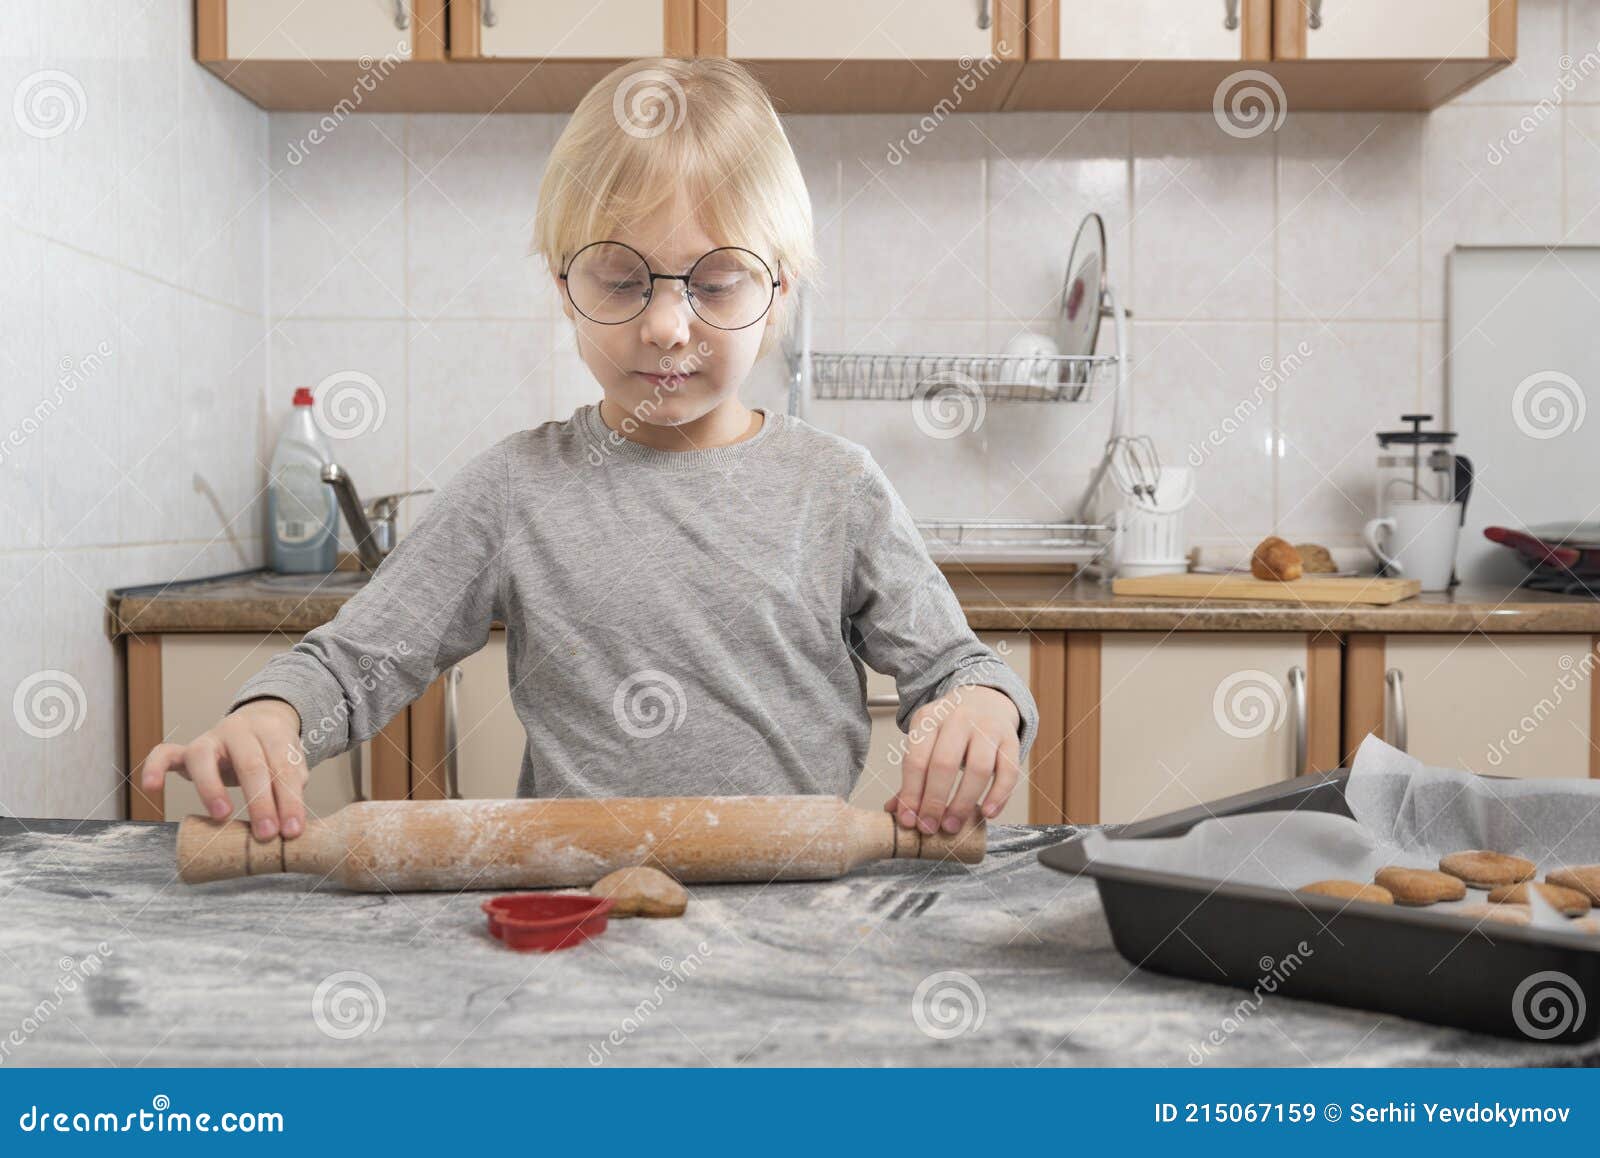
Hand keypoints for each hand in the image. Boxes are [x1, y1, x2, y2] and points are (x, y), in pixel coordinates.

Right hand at [139, 699, 307, 840]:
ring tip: (222, 816)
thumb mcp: (291, 764)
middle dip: (260, 802)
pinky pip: (164, 753)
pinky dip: (154, 767)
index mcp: (272, 731)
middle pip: (249, 763)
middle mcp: (239, 730)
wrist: (258, 723)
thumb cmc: (274, 752)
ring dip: (212, 788)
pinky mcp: (186, 750)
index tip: (292, 830)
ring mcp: (210, 738)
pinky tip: (152, 787)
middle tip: (267, 833)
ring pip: (204, 757)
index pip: (283, 765)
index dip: (290, 799)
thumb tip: (292, 828)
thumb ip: (292, 788)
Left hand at [883, 684, 1020, 834]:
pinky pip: (1008, 771)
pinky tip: (987, 814)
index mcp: (928, 719)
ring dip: (963, 802)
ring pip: (978, 768)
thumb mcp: (925, 742)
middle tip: (929, 827)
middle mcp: (958, 719)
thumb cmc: (950, 730)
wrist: (985, 700)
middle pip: (944, 763)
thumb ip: (912, 776)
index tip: (908, 821)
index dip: (910, 793)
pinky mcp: (1011, 739)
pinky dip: (999, 796)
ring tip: (953, 825)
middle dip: (934, 801)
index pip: (915, 759)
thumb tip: (894, 811)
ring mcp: (987, 727)